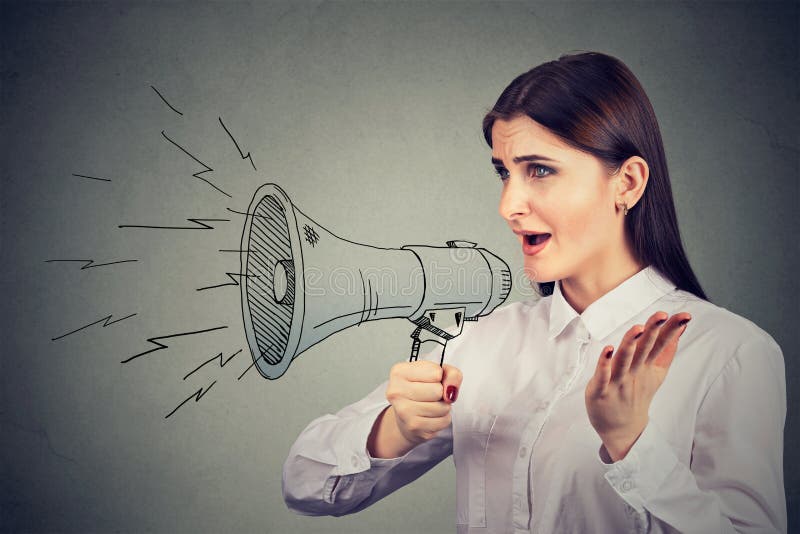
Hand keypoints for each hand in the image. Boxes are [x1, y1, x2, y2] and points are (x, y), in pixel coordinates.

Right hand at [367, 360, 461, 458]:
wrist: (406, 416)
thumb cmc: (422, 389)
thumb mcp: (437, 373)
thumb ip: (451, 374)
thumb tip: (451, 392)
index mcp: (399, 372)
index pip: (435, 372)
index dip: (439, 376)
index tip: (429, 380)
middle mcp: (396, 391)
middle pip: (438, 391)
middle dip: (441, 393)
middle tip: (431, 395)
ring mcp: (403, 411)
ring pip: (443, 407)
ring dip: (444, 407)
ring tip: (431, 405)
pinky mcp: (414, 427)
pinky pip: (443, 421)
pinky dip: (443, 419)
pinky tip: (431, 416)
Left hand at [585, 311, 690, 460]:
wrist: (622, 429)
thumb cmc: (636, 394)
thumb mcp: (655, 372)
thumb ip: (666, 350)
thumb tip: (679, 329)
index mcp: (646, 366)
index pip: (660, 345)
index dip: (671, 329)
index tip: (685, 315)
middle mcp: (634, 373)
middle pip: (644, 349)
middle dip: (653, 331)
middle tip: (662, 314)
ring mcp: (618, 382)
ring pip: (624, 360)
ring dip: (630, 344)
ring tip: (638, 328)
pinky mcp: (600, 391)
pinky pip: (602, 376)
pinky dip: (604, 364)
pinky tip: (608, 349)